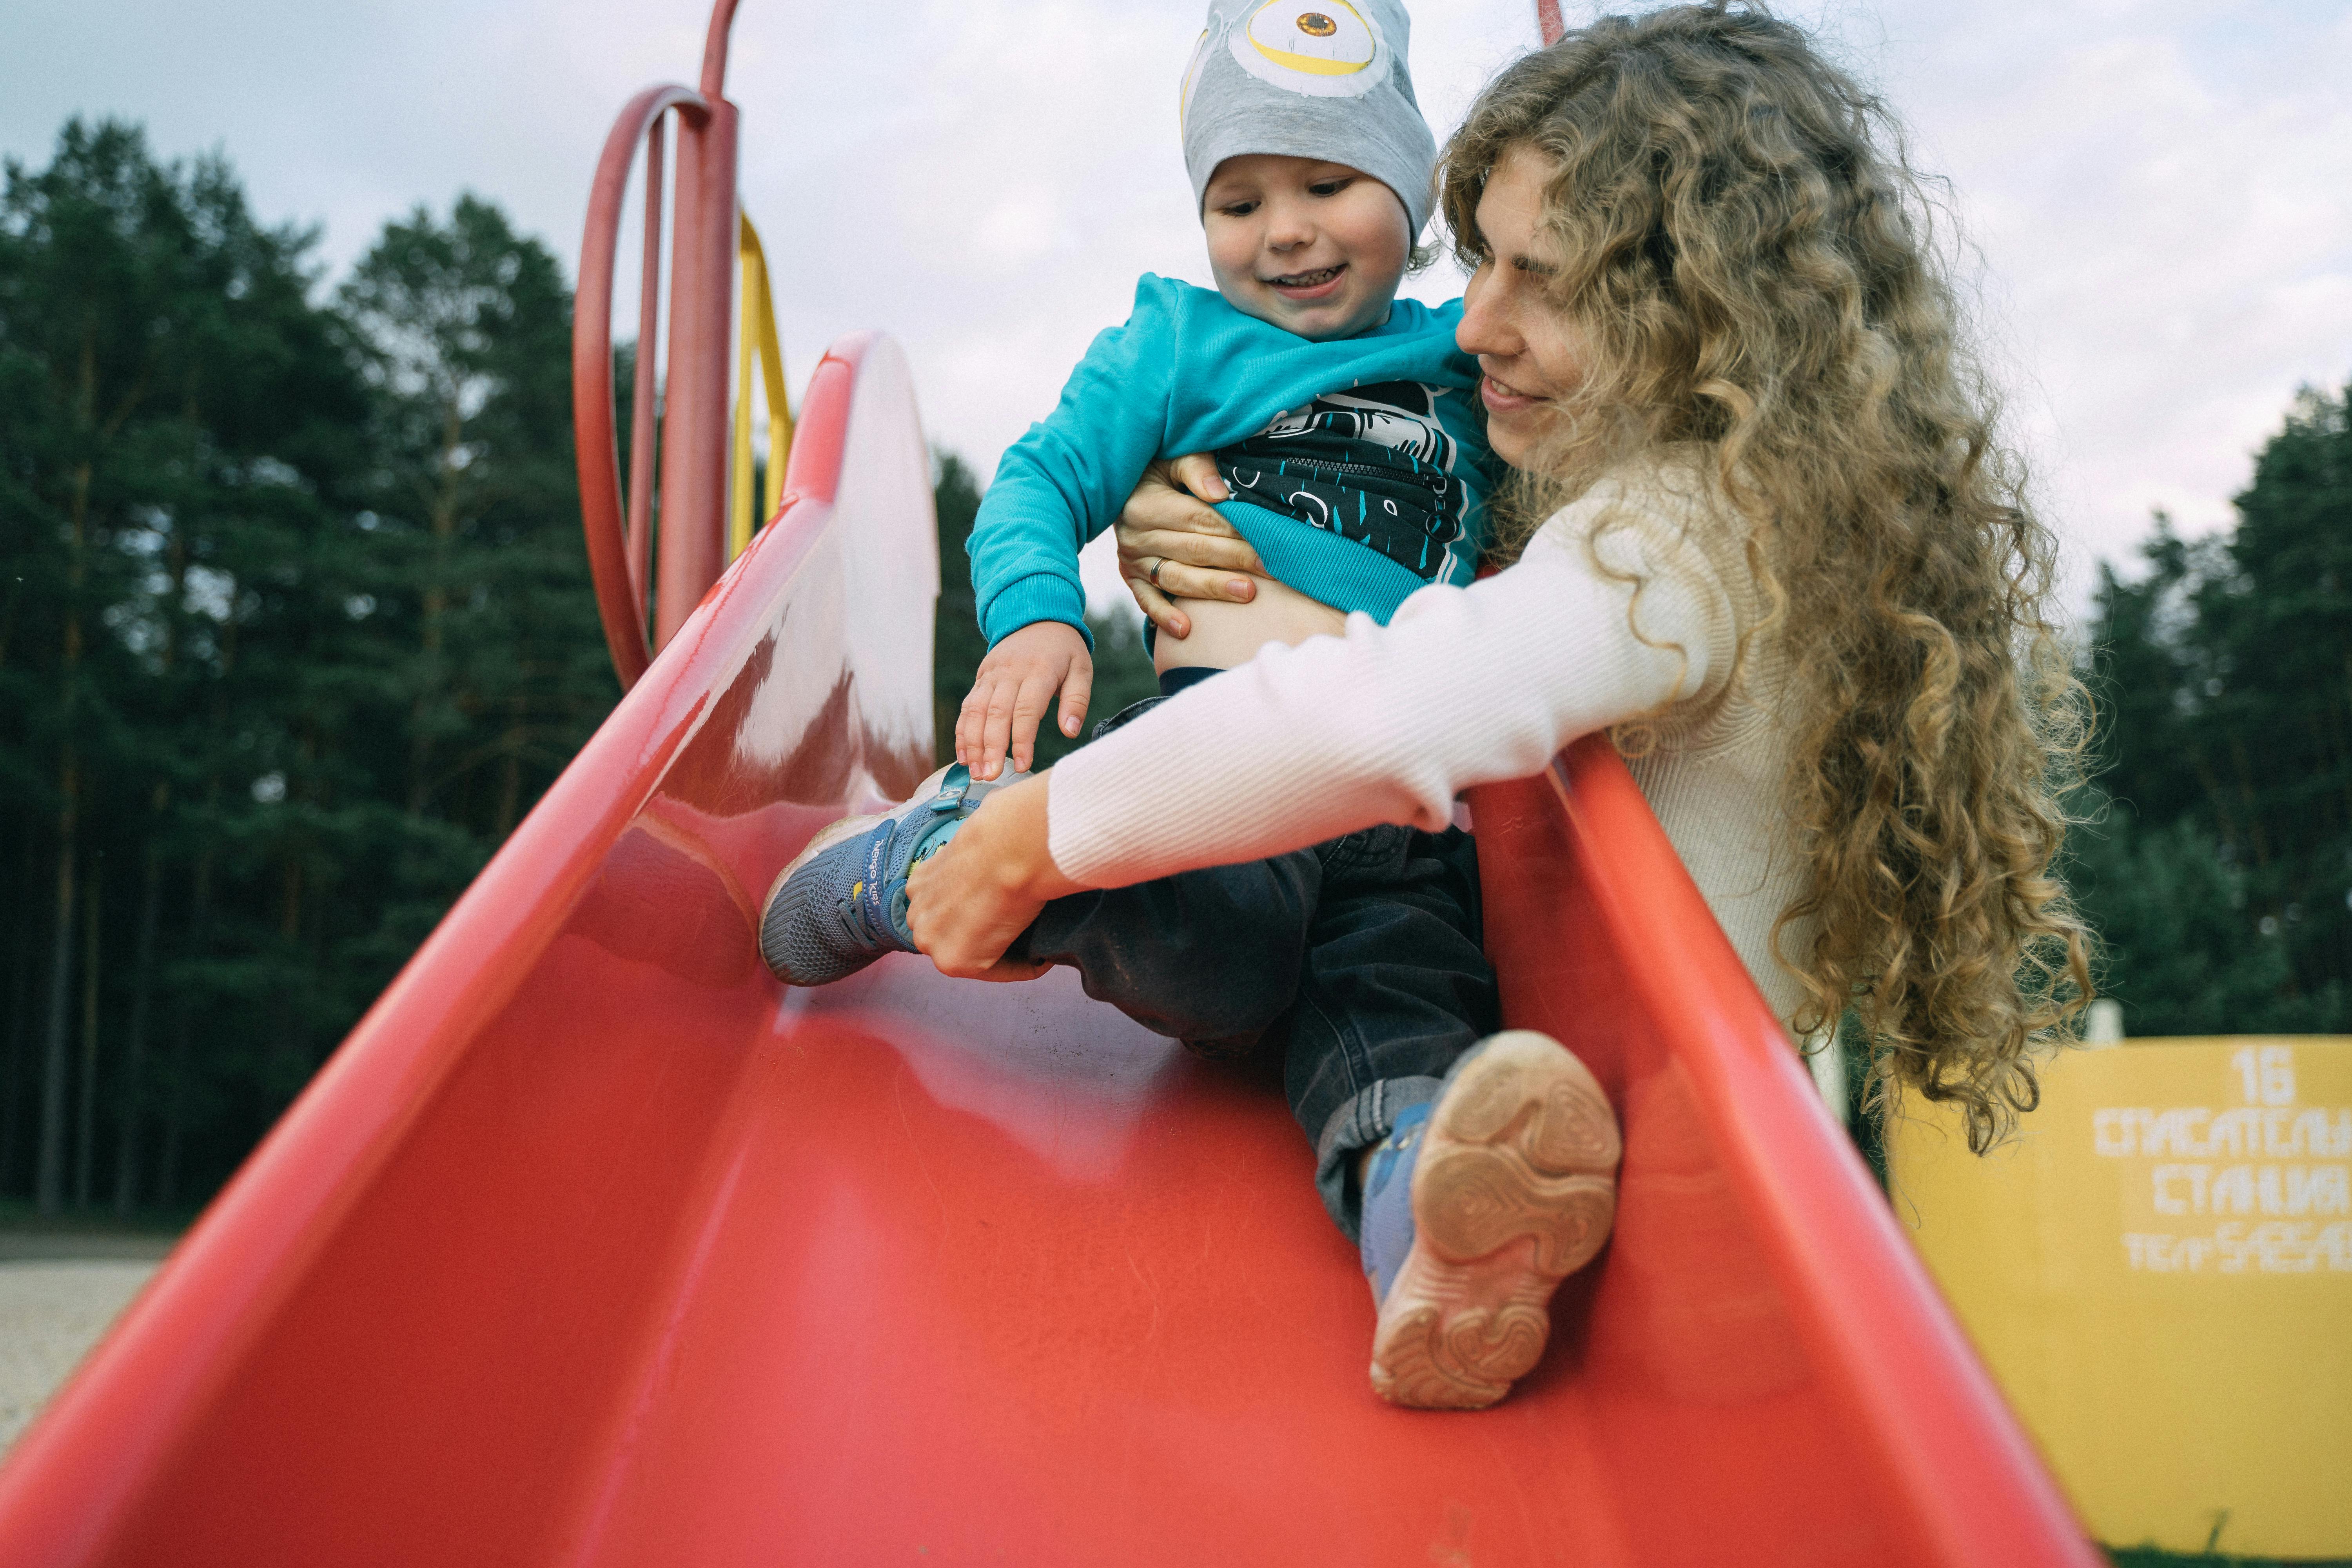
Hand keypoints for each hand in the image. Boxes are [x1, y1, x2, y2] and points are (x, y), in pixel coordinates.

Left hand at [906, 772, 1083, 980]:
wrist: (1014, 844)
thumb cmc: (1005, 829)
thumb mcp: (978, 839)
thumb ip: (975, 857)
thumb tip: (998, 840)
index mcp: (920, 884)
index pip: (946, 910)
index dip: (979, 911)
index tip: (1007, 910)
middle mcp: (917, 914)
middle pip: (954, 936)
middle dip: (985, 935)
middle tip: (1021, 928)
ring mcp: (931, 941)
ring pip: (974, 956)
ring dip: (1005, 952)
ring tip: (1036, 942)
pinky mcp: (955, 962)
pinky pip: (998, 971)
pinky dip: (1025, 966)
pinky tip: (1043, 956)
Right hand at [957, 620, 1092, 780]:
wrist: (1036, 616)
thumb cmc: (1064, 650)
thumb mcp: (1081, 669)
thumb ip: (1077, 700)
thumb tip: (1070, 731)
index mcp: (1039, 671)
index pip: (1026, 710)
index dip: (1022, 740)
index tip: (1022, 765)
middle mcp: (1010, 672)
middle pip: (996, 713)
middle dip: (991, 748)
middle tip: (990, 776)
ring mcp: (991, 675)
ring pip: (975, 711)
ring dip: (972, 744)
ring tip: (975, 772)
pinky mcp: (981, 678)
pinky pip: (967, 706)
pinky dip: (962, 732)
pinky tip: (963, 756)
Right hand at [1117, 454, 1265, 639]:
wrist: (1120, 485)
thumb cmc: (1157, 468)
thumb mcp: (1173, 456)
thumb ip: (1196, 468)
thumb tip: (1220, 494)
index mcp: (1145, 504)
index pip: (1198, 520)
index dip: (1233, 530)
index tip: (1266, 539)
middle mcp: (1135, 535)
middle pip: (1194, 550)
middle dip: (1235, 559)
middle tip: (1270, 568)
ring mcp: (1131, 559)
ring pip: (1177, 578)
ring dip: (1212, 588)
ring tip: (1247, 593)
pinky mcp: (1130, 576)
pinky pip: (1146, 600)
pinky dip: (1164, 616)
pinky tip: (1186, 630)